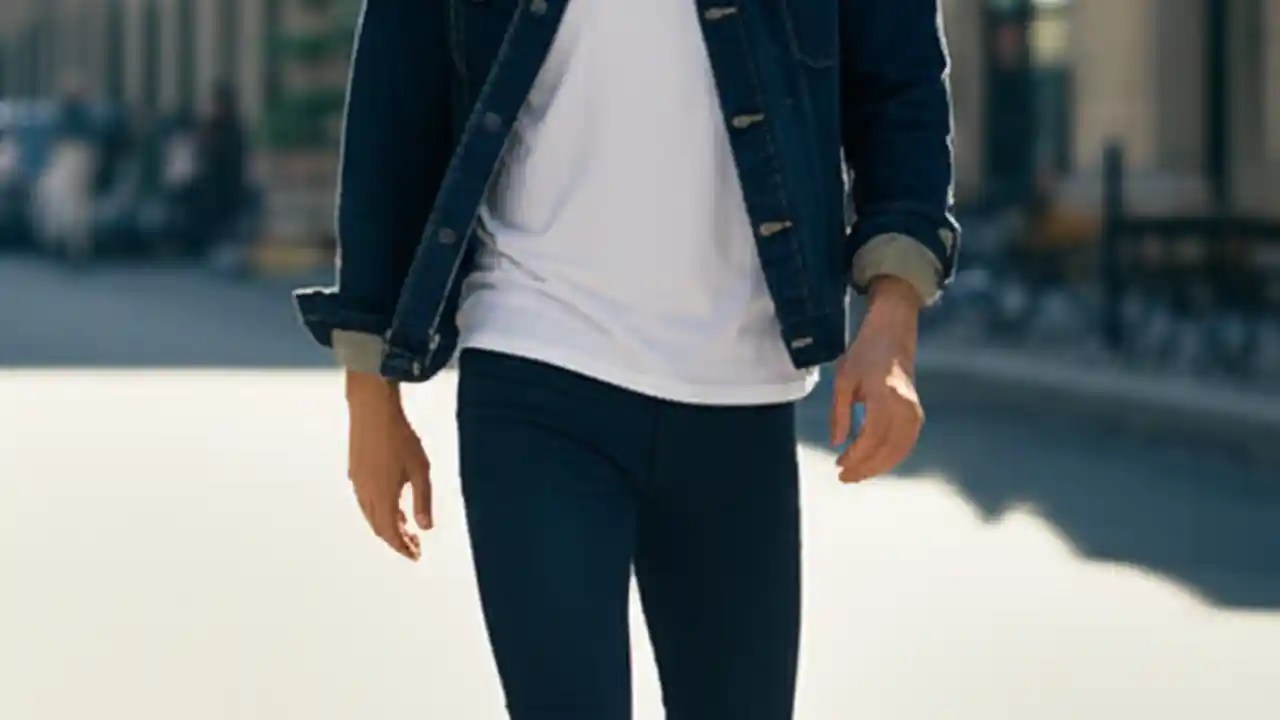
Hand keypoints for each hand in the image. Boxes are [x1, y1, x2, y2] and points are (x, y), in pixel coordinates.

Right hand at [346, 371, 432, 559]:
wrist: (372, 410)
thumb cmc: (401, 438)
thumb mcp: (420, 470)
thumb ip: (423, 500)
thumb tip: (425, 527)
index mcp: (382, 497)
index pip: (390, 533)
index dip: (403, 547)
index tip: (416, 555)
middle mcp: (365, 494)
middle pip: (379, 527)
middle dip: (396, 540)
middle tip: (414, 545)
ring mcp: (357, 482)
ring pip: (370, 514)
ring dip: (387, 525)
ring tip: (406, 528)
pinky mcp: (354, 471)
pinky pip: (365, 501)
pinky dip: (379, 510)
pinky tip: (392, 503)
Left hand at [830, 276, 925, 483]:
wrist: (892, 334)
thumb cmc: (865, 354)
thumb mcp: (843, 380)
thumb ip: (839, 413)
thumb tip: (838, 444)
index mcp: (885, 397)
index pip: (872, 438)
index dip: (856, 456)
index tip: (839, 465)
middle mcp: (905, 407)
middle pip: (888, 449)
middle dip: (866, 467)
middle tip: (845, 477)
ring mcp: (915, 411)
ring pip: (900, 449)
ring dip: (879, 465)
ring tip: (858, 473)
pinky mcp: (917, 413)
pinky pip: (906, 443)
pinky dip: (891, 457)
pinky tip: (875, 462)